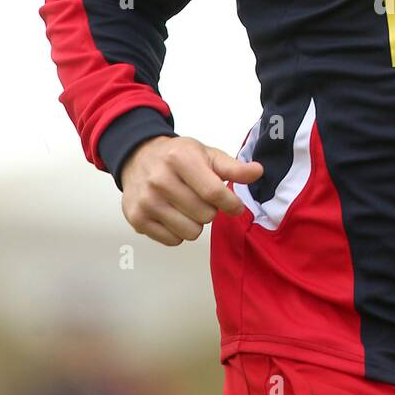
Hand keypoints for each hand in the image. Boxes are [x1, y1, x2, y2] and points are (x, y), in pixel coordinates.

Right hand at [120, 135, 263, 246]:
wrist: (138, 157)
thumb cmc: (177, 157)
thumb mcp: (207, 154)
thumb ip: (233, 167)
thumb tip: (257, 172)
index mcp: (180, 159)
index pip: (214, 192)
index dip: (231, 203)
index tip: (235, 206)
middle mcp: (159, 180)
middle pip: (205, 215)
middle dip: (210, 209)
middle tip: (201, 198)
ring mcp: (146, 201)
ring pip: (190, 232)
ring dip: (195, 222)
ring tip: (186, 206)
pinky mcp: (137, 219)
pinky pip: (173, 241)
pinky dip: (178, 231)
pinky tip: (172, 213)